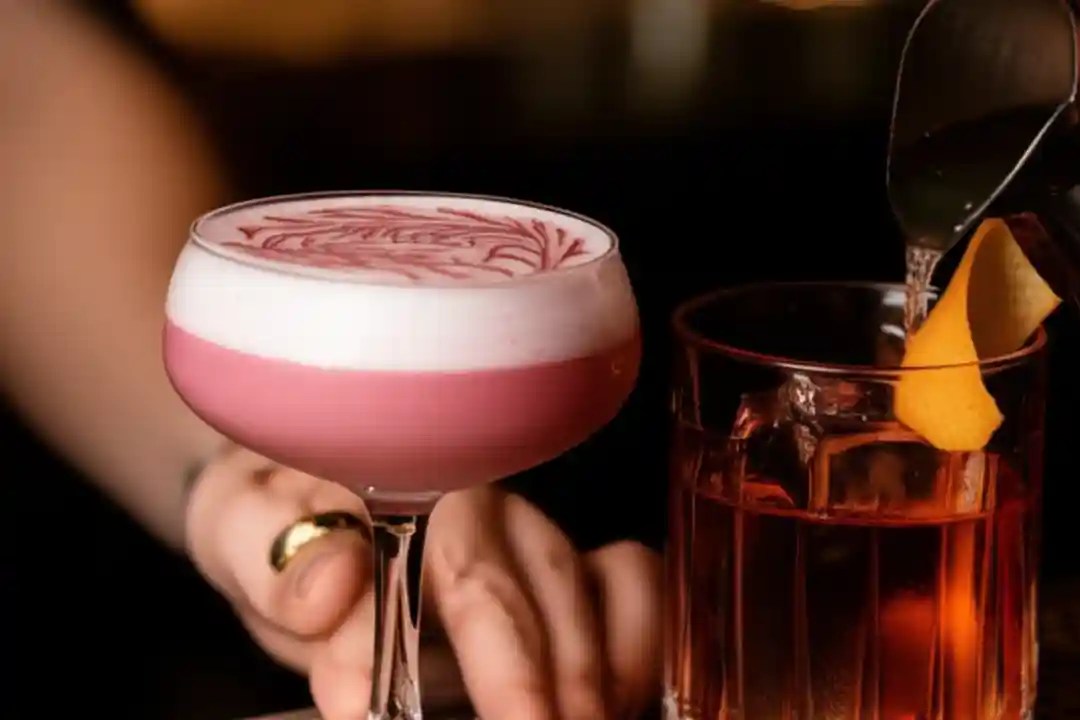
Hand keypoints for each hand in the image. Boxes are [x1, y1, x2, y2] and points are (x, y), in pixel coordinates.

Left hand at [185, 446, 662, 719]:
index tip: (428, 712)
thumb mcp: (238, 529)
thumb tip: (331, 587)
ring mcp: (541, 535)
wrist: (293, 503)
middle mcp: (496, 505)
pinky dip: (640, 643)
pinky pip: (635, 588)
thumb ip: (271, 557)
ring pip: (605, 586)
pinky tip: (618, 696)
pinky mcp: (572, 570)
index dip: (461, 654)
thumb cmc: (272, 516)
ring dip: (600, 671)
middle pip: (544, 588)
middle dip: (542, 681)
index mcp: (416, 483)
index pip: (454, 568)